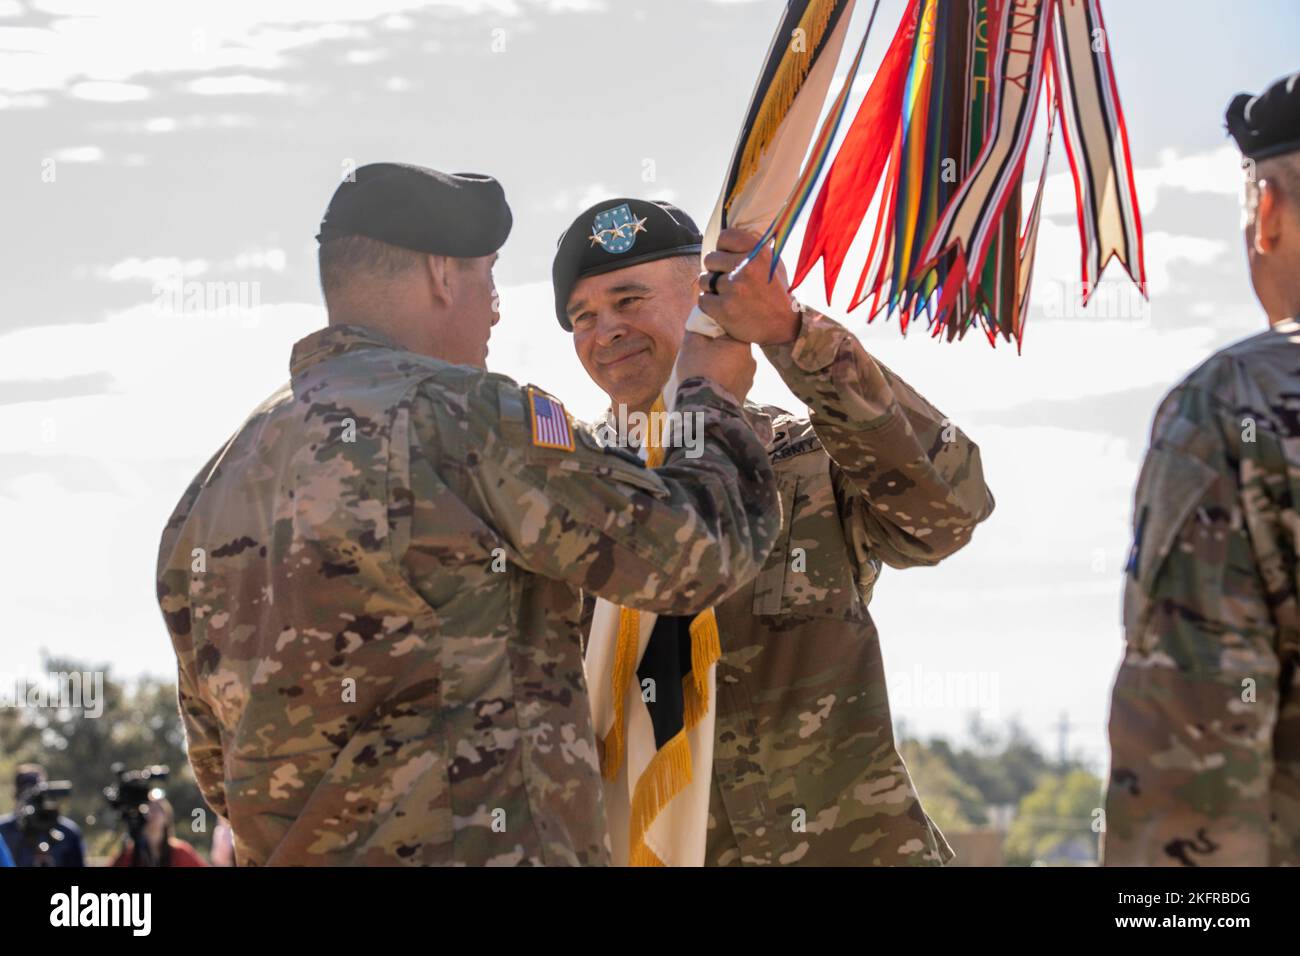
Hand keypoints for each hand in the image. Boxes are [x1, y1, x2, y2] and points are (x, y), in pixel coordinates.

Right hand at [675, 330, 755, 404]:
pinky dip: (725, 378)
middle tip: (703, 356)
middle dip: (720, 349)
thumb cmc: (698, 371)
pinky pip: (734, 379)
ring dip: (723, 365)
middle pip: (733, 347)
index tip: (704, 338)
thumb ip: (699, 326)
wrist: (704, 407)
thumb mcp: (692, 343)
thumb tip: (702, 316)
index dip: (715, 332)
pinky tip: (712, 383)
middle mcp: (751, 359)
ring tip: (706, 372)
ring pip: (734, 364)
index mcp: (742, 344)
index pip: (730, 330)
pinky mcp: (745, 393)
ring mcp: (750, 378)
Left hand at [697, 228, 800, 345]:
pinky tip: (724, 307)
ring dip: (711, 288)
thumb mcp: (772, 262)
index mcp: (758, 252)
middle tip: (728, 280)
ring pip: (704, 279)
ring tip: (727, 295)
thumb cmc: (774, 292)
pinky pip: (702, 299)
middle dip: (715, 269)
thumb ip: (751, 248)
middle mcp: (746, 267)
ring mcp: (734, 288)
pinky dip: (710, 304)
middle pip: (710, 258)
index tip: (728, 257)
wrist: (782, 326)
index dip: (723, 248)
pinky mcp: (724, 308)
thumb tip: (726, 237)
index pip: (725, 237)